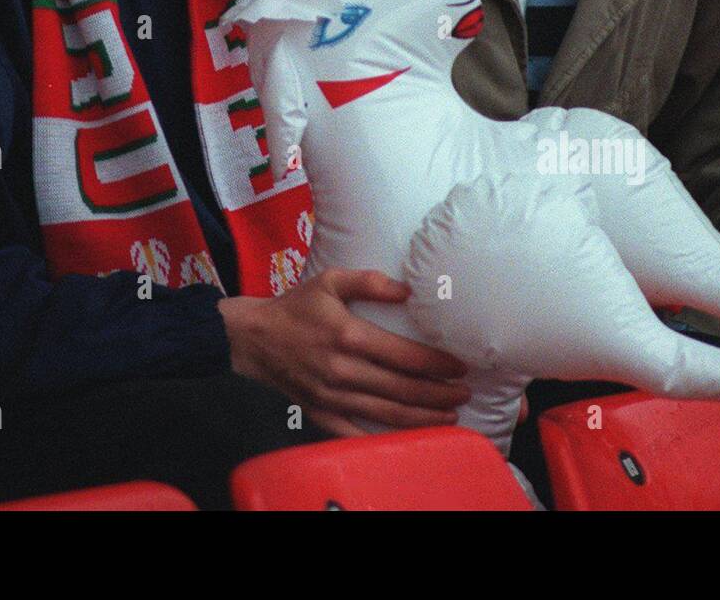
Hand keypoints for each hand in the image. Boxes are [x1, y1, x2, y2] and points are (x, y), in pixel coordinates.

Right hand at [217, 267, 470, 438]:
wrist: (253, 339)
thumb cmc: (296, 306)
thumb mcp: (330, 280)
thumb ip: (369, 282)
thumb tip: (407, 290)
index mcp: (349, 336)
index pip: (405, 357)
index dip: (437, 364)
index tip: (460, 366)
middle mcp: (344, 370)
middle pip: (402, 390)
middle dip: (439, 394)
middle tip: (465, 393)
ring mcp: (333, 397)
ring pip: (387, 415)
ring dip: (423, 418)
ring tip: (449, 415)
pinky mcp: (322, 414)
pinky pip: (358, 433)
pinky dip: (385, 439)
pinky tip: (408, 438)